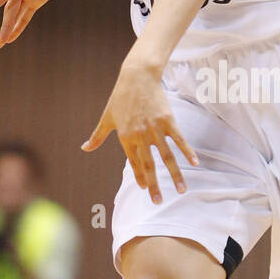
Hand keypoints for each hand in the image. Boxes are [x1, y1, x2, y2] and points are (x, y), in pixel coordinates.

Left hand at [81, 59, 198, 202]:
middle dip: (155, 185)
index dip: (140, 177)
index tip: (145, 190)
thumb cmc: (120, 97)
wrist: (137, 77)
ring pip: (167, 157)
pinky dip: (187, 152)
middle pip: (149, 165)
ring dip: (174, 175)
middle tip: (158, 201)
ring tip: (181, 190)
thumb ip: (97, 136)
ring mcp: (156, 129)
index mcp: (125, 137)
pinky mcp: (168, 120)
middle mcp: (141, 136)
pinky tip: (194, 164)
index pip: (134, 163)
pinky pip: (179, 140)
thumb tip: (84, 148)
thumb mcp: (107, 117)